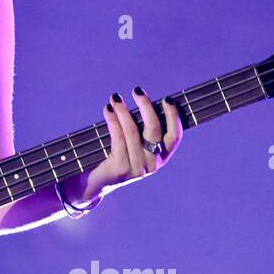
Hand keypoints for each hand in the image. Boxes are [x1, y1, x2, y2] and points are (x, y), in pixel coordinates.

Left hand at [72, 86, 182, 201]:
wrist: (98, 182)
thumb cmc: (118, 156)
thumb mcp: (135, 144)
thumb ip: (143, 128)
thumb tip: (145, 100)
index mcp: (162, 157)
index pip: (175, 136)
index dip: (173, 117)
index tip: (167, 100)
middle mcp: (153, 164)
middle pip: (154, 129)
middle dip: (146, 106)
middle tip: (137, 91)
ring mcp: (138, 168)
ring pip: (133, 131)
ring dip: (123, 111)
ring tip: (115, 98)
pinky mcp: (121, 169)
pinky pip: (118, 138)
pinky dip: (112, 120)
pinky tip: (108, 110)